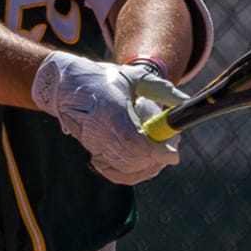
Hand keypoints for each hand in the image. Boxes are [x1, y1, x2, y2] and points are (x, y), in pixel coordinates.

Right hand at [31, 52, 189, 184]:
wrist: (65, 85)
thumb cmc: (101, 78)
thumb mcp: (133, 77)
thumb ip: (161, 90)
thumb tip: (185, 103)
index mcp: (112, 113)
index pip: (137, 144)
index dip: (158, 152)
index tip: (174, 153)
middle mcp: (101, 134)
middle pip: (134, 161)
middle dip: (157, 159)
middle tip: (170, 149)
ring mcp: (95, 146)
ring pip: (126, 170)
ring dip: (147, 166)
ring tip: (158, 153)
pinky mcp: (93, 153)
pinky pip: (115, 173)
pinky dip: (132, 172)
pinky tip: (140, 162)